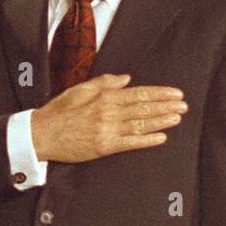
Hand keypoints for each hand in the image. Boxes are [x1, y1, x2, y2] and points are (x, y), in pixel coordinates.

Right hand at [30, 74, 186, 163]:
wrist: (41, 134)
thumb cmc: (58, 112)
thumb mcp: (79, 89)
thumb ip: (103, 82)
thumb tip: (126, 79)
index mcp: (104, 97)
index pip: (139, 93)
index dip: (160, 93)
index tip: (175, 94)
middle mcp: (109, 112)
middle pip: (144, 108)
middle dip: (166, 106)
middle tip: (183, 106)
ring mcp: (108, 130)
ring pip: (141, 124)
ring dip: (162, 121)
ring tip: (177, 118)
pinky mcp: (104, 146)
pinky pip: (131, 143)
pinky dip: (147, 140)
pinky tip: (161, 138)